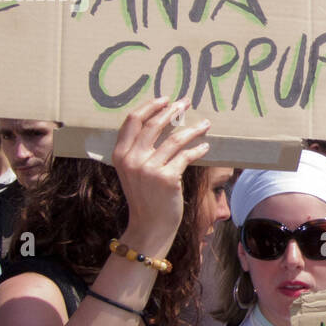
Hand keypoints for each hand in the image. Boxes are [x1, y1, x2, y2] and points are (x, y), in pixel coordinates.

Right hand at [112, 97, 211, 256]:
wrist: (149, 226)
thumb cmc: (145, 197)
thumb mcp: (132, 172)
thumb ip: (138, 150)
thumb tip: (159, 122)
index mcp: (120, 154)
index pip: (132, 121)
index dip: (150, 106)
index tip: (165, 99)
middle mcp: (132, 159)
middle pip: (153, 124)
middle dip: (172, 110)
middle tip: (186, 102)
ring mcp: (149, 169)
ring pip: (174, 139)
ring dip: (193, 129)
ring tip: (205, 124)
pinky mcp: (167, 178)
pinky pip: (186, 156)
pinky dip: (198, 149)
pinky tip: (205, 146)